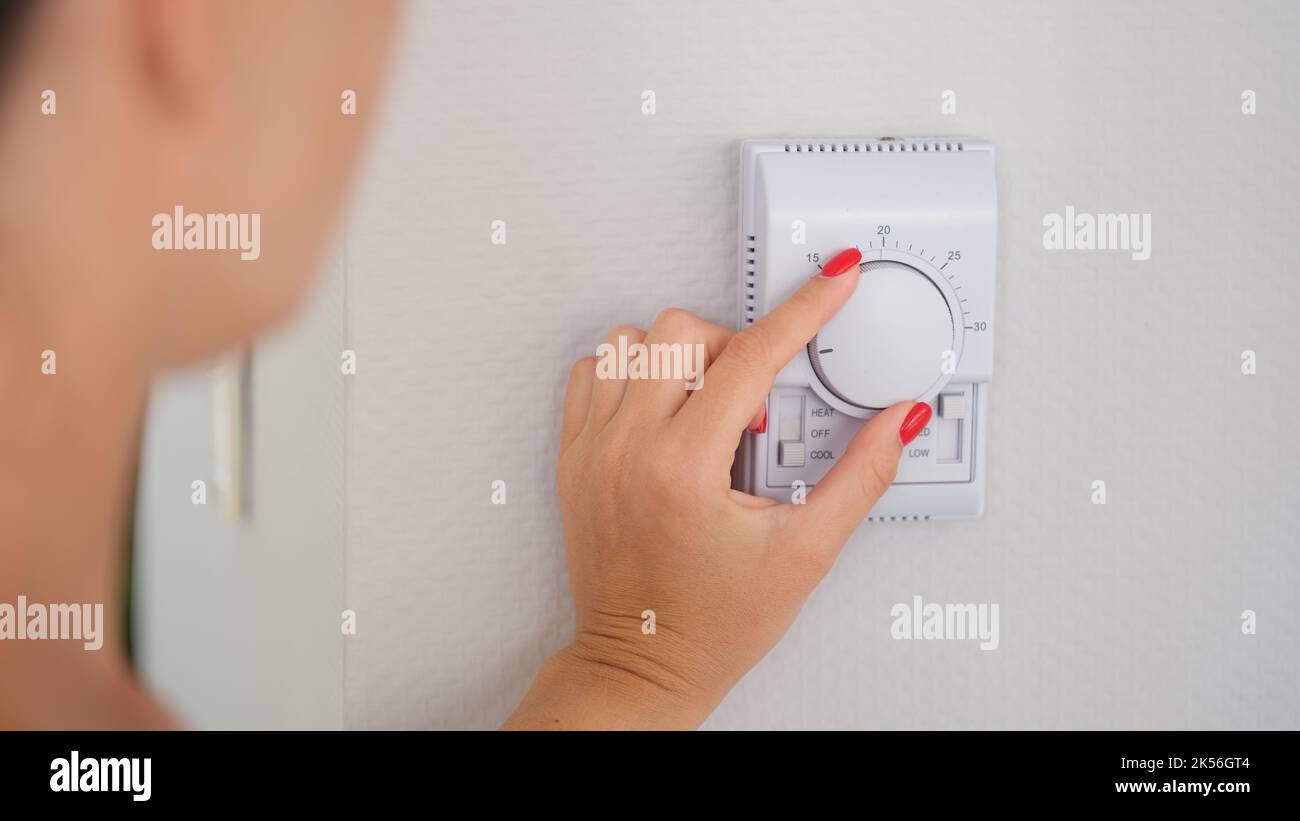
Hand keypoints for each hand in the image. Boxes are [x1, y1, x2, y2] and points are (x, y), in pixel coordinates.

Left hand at [503, 250, 931, 728]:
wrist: (642, 666)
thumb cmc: (713, 625)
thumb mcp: (806, 552)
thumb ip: (861, 476)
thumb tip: (898, 419)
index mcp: (685, 470)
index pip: (754, 356)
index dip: (805, 309)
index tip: (834, 279)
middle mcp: (628, 450)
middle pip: (683, 331)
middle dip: (735, 348)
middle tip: (754, 405)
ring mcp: (592, 452)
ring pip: (628, 342)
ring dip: (677, 356)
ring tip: (704, 407)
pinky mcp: (573, 460)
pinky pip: (590, 374)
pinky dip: (628, 374)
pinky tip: (660, 411)